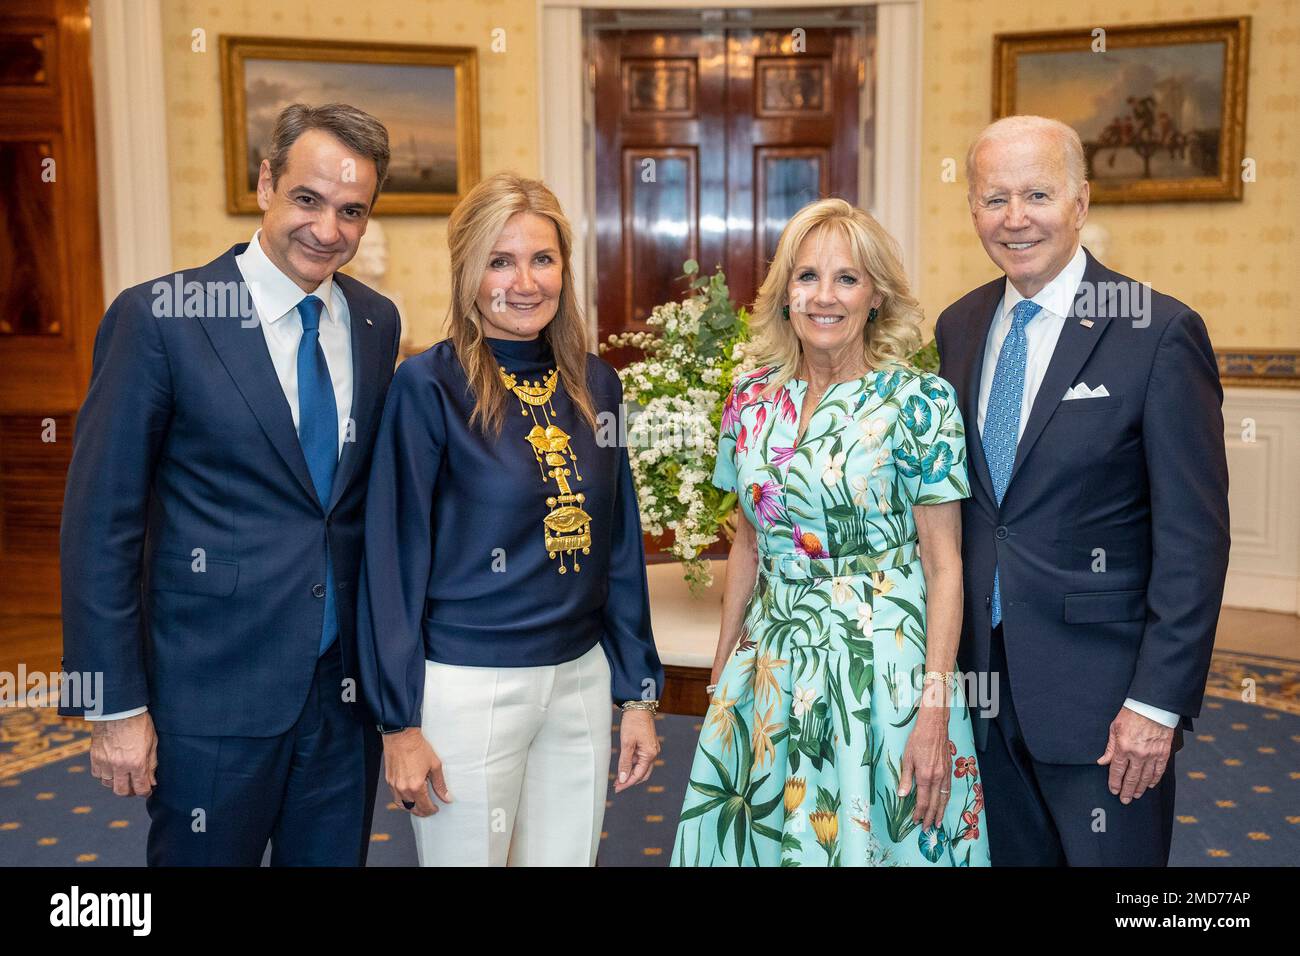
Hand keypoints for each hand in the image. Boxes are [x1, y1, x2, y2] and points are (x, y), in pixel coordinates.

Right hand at [90, 711, 156, 796]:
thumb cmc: (139, 722)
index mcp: (137, 762)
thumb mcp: (152, 742)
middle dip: (130, 792)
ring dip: (116, 783)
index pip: (140, 788)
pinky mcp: (94, 756)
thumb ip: (152, 764)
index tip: (148, 790)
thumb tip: (153, 781)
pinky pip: (97, 774)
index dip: (145, 792)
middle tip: (135, 788)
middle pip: (121, 791)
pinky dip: (104, 775)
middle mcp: (119, 765)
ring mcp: (105, 761)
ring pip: (108, 784)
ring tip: (123, 777)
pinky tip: (111, 769)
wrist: (119, 708)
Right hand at [382, 728, 451, 817]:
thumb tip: (446, 797)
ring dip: (411, 808)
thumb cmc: (417, 748)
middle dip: (422, 811)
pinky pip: (395, 797)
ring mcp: (394, 785)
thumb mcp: (434, 765)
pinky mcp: (389, 781)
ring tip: (419, 805)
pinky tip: (409, 797)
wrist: (401, 736)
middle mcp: (403, 788)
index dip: (431, 810)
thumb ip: (440, 784)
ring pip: (402, 805)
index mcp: (416, 786)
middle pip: (413, 808)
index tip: (436, 808)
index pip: (424, 806)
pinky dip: (402, 800)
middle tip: (429, 809)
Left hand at [613, 709, 658, 792]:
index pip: (638, 775)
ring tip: (618, 777)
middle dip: (630, 781)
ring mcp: (651, 749)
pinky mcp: (648, 745)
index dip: (627, 783)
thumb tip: (623, 778)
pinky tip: (624, 766)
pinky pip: (641, 759)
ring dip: (631, 773)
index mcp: (650, 754)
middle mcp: (653, 753)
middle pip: (643, 774)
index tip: (617, 788)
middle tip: (617, 785)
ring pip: (642, 767)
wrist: (639, 706)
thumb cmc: (633, 723)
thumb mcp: (627, 743)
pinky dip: (633, 765)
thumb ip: (625, 762)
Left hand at [898, 702, 951, 829]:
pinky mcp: (949, 769)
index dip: (919, 813)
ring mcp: (945, 774)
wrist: (934, 726)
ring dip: (941, 812)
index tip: (916, 821)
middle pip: (934, 803)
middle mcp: (937, 778)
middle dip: (931, 817)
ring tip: (938, 823)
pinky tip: (944, 804)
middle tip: (928, 829)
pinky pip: (949, 789)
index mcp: (925, 776)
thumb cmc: (918, 740)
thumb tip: (902, 795)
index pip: (922, 801)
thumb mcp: (907, 758)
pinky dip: (946, 800)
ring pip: (944, 798)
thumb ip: (906, 778)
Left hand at [1097, 706, 1174, 803]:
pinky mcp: (1164, 753)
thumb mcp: (1114, 728)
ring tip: (1135, 795)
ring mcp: (1152, 755)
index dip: (1114, 783)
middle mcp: (1138, 754)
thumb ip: (1110, 747)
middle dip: (1126, 791)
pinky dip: (1154, 780)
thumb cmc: (1131, 714)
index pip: (1117, 771)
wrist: (1153, 706)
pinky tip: (1150, 785)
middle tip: (1124, 800)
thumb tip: (1102, 762)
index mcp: (1124, 747)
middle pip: (1131, 778)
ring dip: (1140, 788)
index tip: (1113, 790)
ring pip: (1146, 777)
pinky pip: (1159, 771)